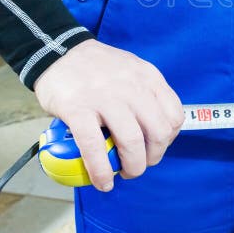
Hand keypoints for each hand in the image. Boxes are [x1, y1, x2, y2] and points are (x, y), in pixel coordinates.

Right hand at [34, 39, 183, 190]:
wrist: (58, 51)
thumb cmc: (97, 67)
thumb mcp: (132, 69)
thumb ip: (145, 92)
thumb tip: (154, 126)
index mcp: (148, 77)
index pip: (174, 114)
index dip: (169, 138)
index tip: (156, 145)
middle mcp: (132, 87)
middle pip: (158, 132)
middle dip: (153, 157)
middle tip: (140, 164)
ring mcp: (106, 98)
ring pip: (132, 142)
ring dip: (132, 167)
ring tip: (123, 173)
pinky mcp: (79, 109)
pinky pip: (95, 147)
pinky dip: (101, 171)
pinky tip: (103, 181)